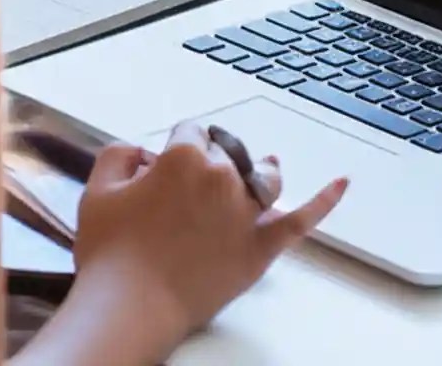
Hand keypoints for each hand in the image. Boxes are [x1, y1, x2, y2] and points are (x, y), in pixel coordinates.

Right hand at [71, 125, 348, 362]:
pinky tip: (342, 183)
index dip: (174, 148)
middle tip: (188, 188)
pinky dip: (324, 200)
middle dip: (209, 161)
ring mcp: (246, 213)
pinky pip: (300, 220)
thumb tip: (142, 152)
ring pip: (264, 178)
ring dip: (263, 168)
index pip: (190, 133)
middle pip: (225, 154)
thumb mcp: (98, 190)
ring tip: (265, 164)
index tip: (161, 166)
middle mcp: (223, 178)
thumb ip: (120, 155)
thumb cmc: (111, 251)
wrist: (130, 306)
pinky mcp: (260, 247)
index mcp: (186, 158)